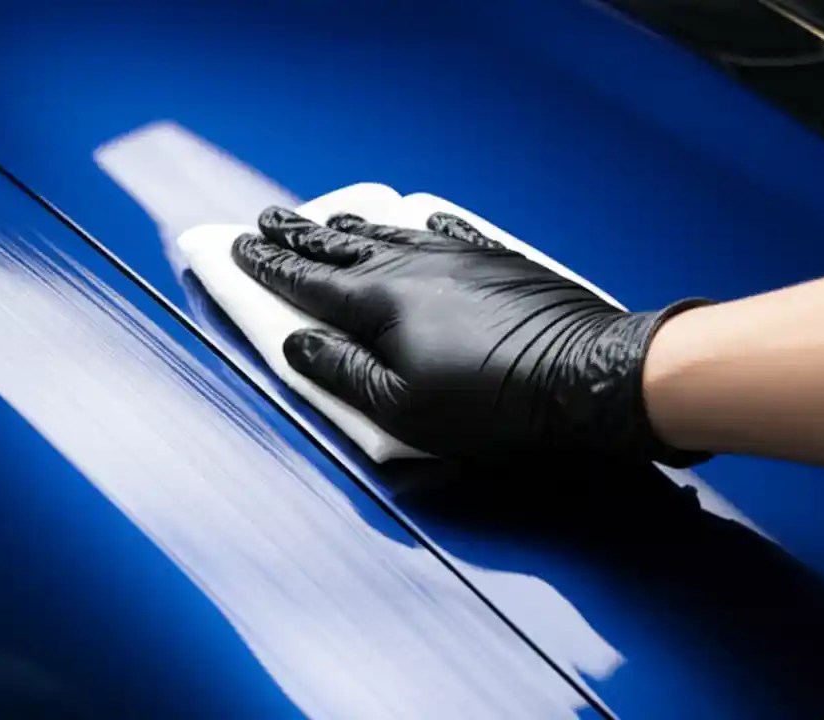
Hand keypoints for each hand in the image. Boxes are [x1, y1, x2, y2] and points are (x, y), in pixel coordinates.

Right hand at [232, 207, 707, 464]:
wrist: (583, 373)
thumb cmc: (489, 403)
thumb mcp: (400, 409)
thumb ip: (341, 374)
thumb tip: (296, 345)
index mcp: (378, 304)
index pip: (308, 283)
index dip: (269, 268)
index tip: (240, 248)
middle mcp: (410, 268)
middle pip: (340, 248)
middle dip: (299, 236)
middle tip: (267, 220)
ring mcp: (455, 258)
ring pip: (389, 234)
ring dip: (350, 228)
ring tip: (326, 220)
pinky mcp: (496, 260)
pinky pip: (447, 232)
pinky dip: (423, 225)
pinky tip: (419, 219)